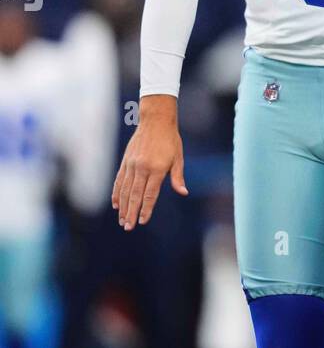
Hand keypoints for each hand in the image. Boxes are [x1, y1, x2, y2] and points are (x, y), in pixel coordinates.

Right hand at [111, 95, 186, 229]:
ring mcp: (132, 164)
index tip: (142, 221)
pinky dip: (117, 193)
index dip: (146, 209)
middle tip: (128, 227)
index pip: (149, 194)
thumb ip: (177, 177)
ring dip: (123, 206)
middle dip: (131, 212)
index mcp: (156, 168)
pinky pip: (119, 180)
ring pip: (125, 189)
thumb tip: (183, 192)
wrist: (155, 120)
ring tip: (121, 219)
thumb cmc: (170, 140)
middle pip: (135, 195)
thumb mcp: (178, 158)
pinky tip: (115, 204)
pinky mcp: (126, 161)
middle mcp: (142, 168)